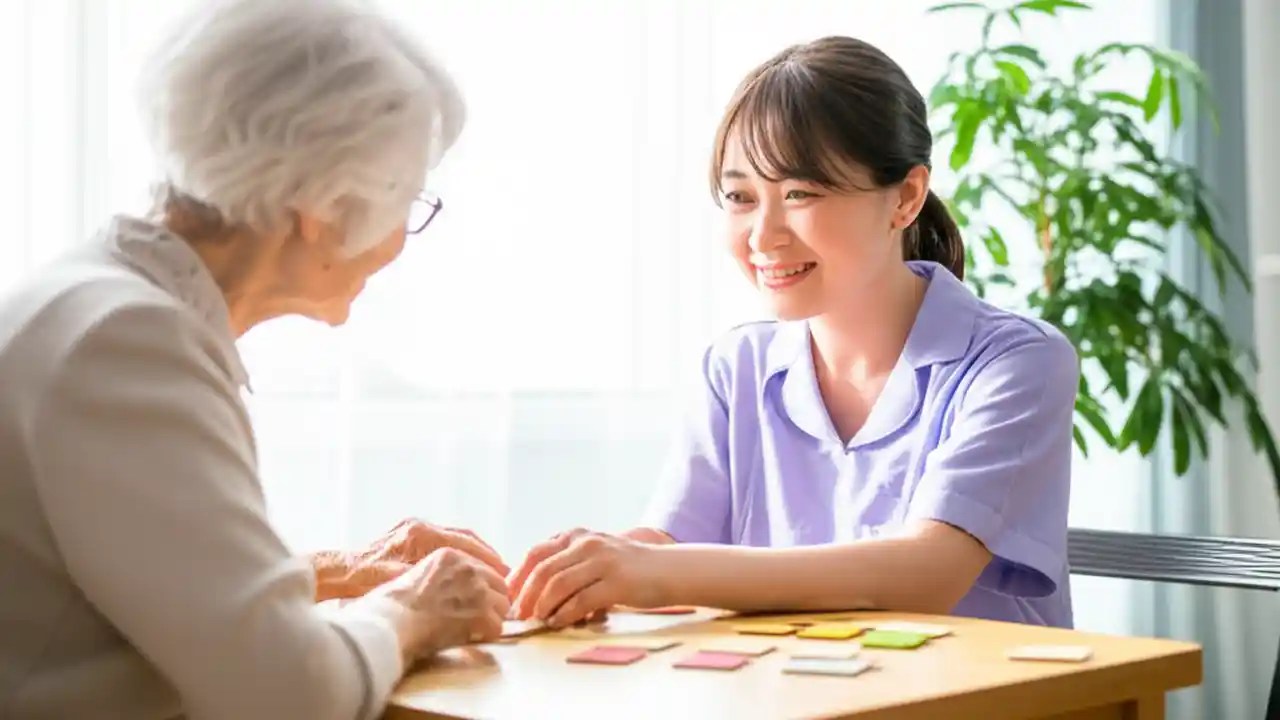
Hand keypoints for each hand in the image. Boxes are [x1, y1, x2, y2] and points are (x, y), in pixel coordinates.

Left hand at [312, 519, 507, 601]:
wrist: (340, 571)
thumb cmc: (364, 580)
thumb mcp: (396, 581)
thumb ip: (425, 579)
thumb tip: (455, 588)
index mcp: (419, 534)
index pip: (463, 543)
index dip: (485, 559)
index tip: (503, 573)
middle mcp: (420, 526)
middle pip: (464, 536)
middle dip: (487, 555)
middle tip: (506, 572)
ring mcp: (416, 528)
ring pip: (457, 537)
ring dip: (476, 553)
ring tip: (494, 571)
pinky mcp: (412, 535)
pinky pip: (446, 541)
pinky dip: (461, 553)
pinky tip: (469, 568)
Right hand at [354, 547, 509, 661]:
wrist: (387, 626)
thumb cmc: (387, 608)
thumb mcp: (410, 575)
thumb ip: (436, 576)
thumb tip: (448, 590)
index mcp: (448, 555)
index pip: (484, 564)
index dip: (486, 583)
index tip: (486, 595)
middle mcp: (466, 567)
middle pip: (499, 583)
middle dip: (492, 601)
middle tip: (480, 617)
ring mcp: (476, 589)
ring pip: (503, 605)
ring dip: (491, 619)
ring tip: (474, 631)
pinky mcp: (480, 613)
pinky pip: (497, 627)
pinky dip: (486, 636)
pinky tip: (472, 640)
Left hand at [507, 528, 665, 626]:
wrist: (671, 569)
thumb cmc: (630, 568)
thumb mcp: (596, 555)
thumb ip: (569, 564)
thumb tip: (534, 592)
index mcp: (578, 536)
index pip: (537, 553)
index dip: (518, 576)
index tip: (509, 597)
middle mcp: (588, 543)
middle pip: (543, 569)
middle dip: (526, 595)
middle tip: (519, 616)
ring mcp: (603, 561)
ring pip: (559, 584)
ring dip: (543, 606)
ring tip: (538, 620)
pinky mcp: (617, 582)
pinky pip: (581, 600)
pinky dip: (565, 614)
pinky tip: (558, 623)